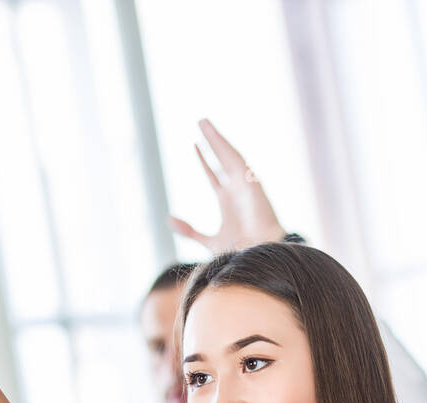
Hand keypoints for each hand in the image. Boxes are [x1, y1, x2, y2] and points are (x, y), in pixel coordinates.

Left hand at [168, 119, 286, 253]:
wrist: (258, 257)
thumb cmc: (240, 253)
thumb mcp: (208, 241)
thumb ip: (189, 231)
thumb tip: (169, 219)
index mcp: (227, 202)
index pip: (214, 174)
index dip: (205, 159)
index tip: (195, 145)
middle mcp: (236, 190)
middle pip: (222, 159)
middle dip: (212, 142)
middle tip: (201, 123)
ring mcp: (244, 185)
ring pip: (228, 155)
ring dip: (216, 138)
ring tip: (202, 121)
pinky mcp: (251, 182)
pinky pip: (235, 158)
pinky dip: (222, 145)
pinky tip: (211, 134)